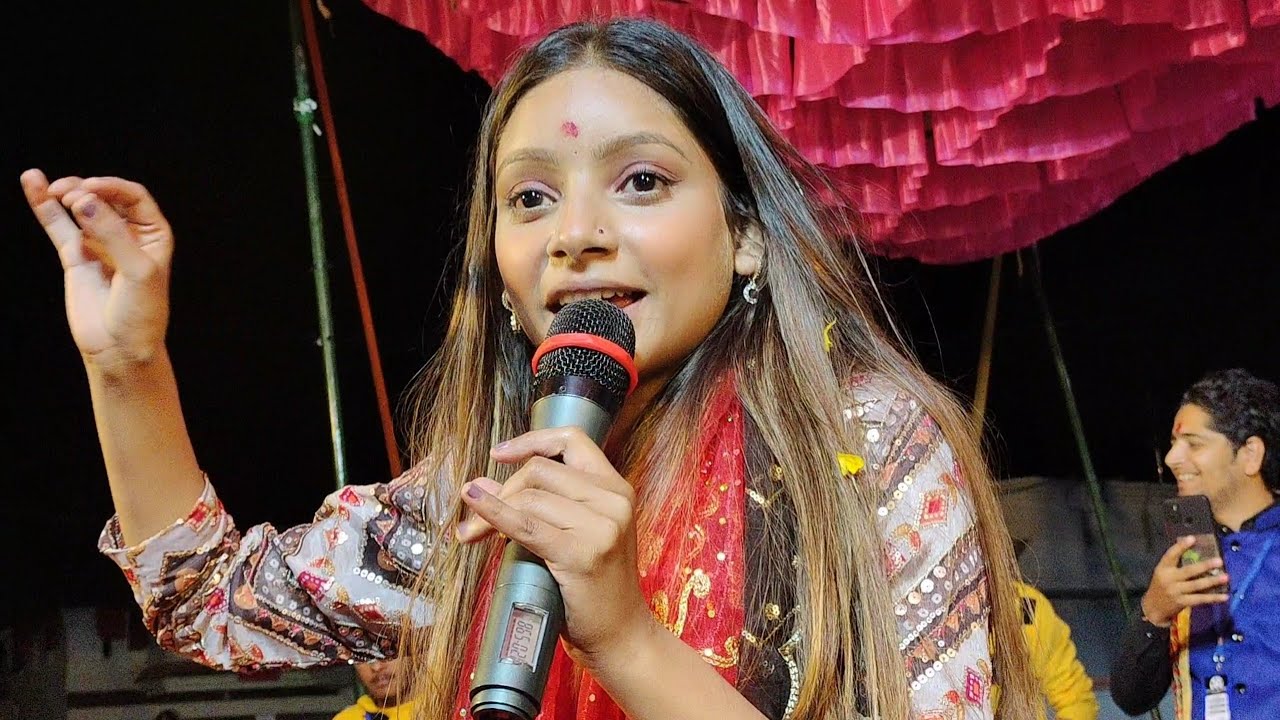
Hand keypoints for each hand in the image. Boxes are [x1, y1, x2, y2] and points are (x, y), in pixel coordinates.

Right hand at [21, 170, 173, 371]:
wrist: (120, 349)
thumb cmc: (141, 313)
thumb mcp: (136, 272)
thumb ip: (112, 235)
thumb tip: (83, 201)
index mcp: (153, 234)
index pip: (133, 197)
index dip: (112, 187)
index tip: (90, 189)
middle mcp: (128, 234)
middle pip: (104, 197)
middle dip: (86, 190)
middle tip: (69, 196)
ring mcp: (100, 244)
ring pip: (80, 208)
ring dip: (65, 193)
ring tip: (53, 189)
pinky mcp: (76, 256)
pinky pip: (59, 226)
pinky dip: (45, 207)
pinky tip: (32, 183)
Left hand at [456, 427, 655, 667]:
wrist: (621, 637)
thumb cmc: (596, 590)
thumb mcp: (578, 536)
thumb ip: (540, 506)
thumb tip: (482, 485)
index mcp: (617, 490)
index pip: (572, 440)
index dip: (532, 440)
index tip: (499, 454)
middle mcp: (614, 501)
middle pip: (540, 470)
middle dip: (501, 489)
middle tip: (474, 513)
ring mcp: (602, 527)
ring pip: (530, 496)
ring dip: (491, 511)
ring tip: (471, 533)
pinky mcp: (582, 553)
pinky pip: (526, 525)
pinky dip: (495, 515)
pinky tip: (476, 513)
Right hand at [1140, 536, 1229, 626]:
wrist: (1153, 608)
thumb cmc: (1162, 586)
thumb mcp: (1163, 573)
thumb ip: (1176, 565)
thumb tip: (1197, 553)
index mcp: (1163, 568)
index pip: (1171, 555)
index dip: (1181, 546)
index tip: (1192, 538)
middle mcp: (1169, 579)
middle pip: (1188, 571)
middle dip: (1204, 565)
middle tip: (1219, 560)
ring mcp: (1175, 591)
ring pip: (1197, 585)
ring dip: (1212, 581)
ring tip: (1226, 577)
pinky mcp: (1182, 602)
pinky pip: (1200, 599)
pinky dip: (1213, 598)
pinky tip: (1224, 596)